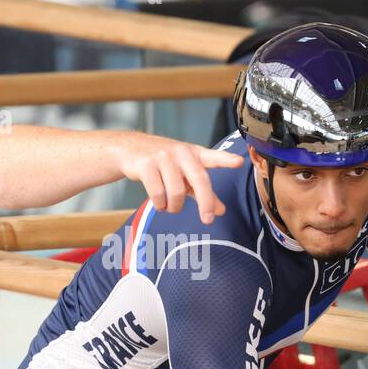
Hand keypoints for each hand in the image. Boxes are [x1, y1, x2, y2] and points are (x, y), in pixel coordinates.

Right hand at [119, 137, 242, 223]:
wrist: (128, 148)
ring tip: (169, 207)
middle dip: (206, 203)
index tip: (239, 162)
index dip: (226, 160)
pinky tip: (159, 203)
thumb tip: (220, 211)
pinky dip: (160, 205)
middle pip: (200, 180)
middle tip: (208, 220)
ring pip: (177, 192)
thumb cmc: (163, 163)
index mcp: (194, 154)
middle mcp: (181, 153)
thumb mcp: (184, 173)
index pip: (213, 156)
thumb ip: (203, 192)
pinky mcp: (146, 165)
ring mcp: (163, 157)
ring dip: (174, 207)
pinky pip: (157, 193)